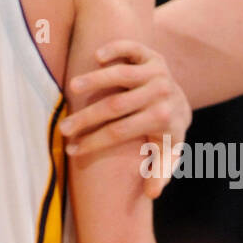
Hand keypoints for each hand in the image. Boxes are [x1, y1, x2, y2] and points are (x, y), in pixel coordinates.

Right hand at [61, 40, 191, 200]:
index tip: (73, 149)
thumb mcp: (165, 153)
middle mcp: (161, 92)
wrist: (180, 100)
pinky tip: (97, 57)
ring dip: (93, 81)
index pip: (121, 132)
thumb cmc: (164, 132)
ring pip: (120, 75)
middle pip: (116, 106)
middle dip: (86, 118)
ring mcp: (157, 71)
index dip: (95, 142)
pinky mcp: (151, 54)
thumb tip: (151, 194)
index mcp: (163, 119)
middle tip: (63, 128)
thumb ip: (160, 172)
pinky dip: (115, 49)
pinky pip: (131, 48)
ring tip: (71, 90)